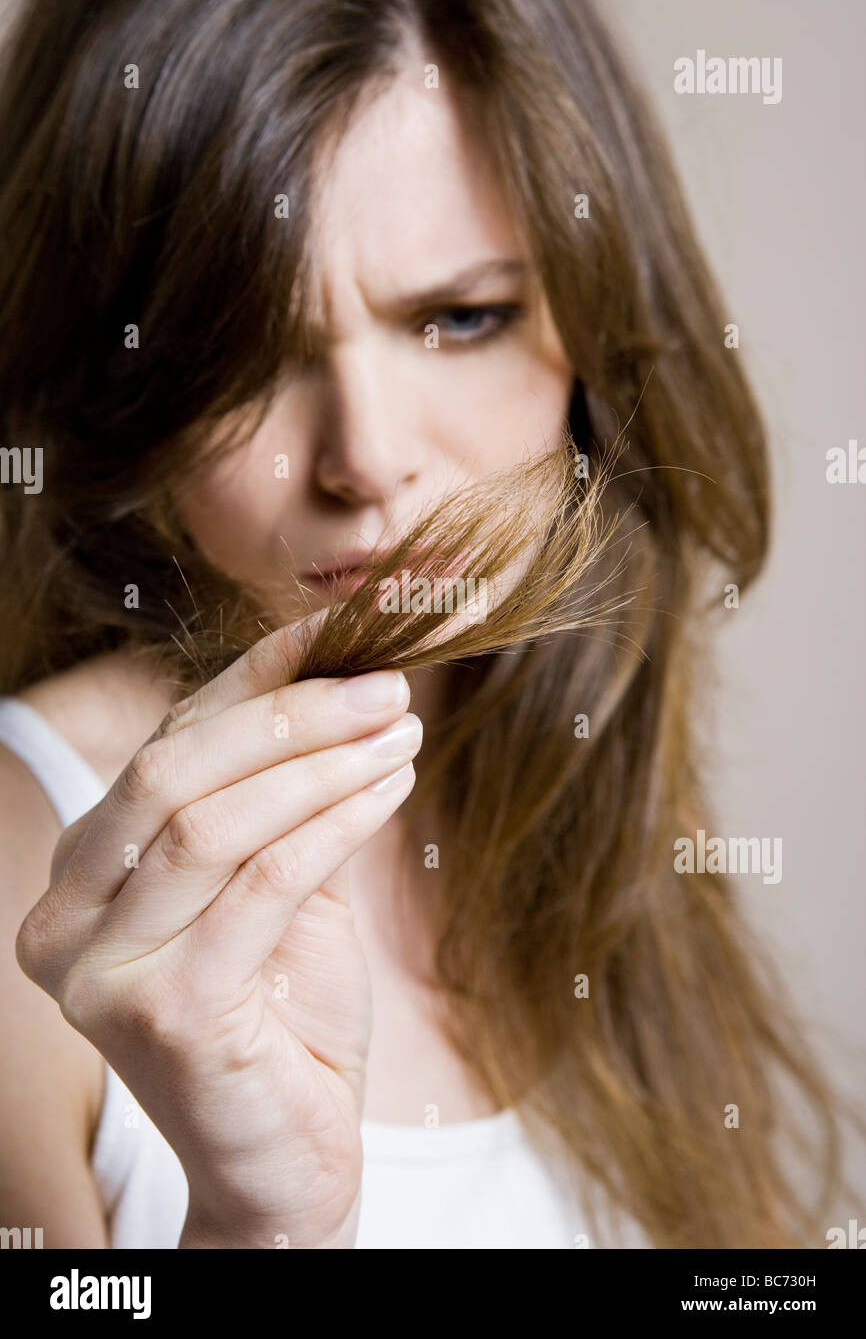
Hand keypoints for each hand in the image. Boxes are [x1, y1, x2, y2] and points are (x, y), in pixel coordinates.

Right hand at [16, 620, 421, 1247]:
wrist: (285, 1163)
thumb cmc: (283, 1019)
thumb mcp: (279, 889)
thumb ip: (284, 800)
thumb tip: (341, 681)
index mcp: (84, 875)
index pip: (167, 746)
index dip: (252, 679)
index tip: (335, 633)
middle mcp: (68, 918)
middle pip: (174, 772)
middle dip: (291, 717)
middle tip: (385, 687)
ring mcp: (102, 972)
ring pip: (215, 823)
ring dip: (323, 764)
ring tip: (401, 731)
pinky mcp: (162, 1014)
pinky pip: (261, 885)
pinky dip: (335, 822)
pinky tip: (391, 789)